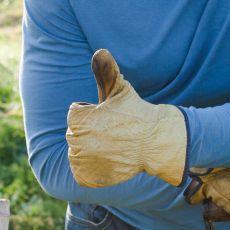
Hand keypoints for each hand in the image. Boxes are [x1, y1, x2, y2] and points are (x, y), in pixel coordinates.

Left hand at [66, 49, 185, 187]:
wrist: (154, 142)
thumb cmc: (135, 113)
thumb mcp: (119, 89)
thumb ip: (105, 70)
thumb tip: (100, 51)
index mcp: (78, 119)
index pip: (75, 115)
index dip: (92, 114)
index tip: (109, 118)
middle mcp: (77, 142)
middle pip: (75, 134)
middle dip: (90, 132)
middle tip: (112, 132)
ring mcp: (83, 162)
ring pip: (76, 153)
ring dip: (89, 150)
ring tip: (110, 146)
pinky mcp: (87, 178)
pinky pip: (80, 172)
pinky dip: (90, 169)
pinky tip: (107, 160)